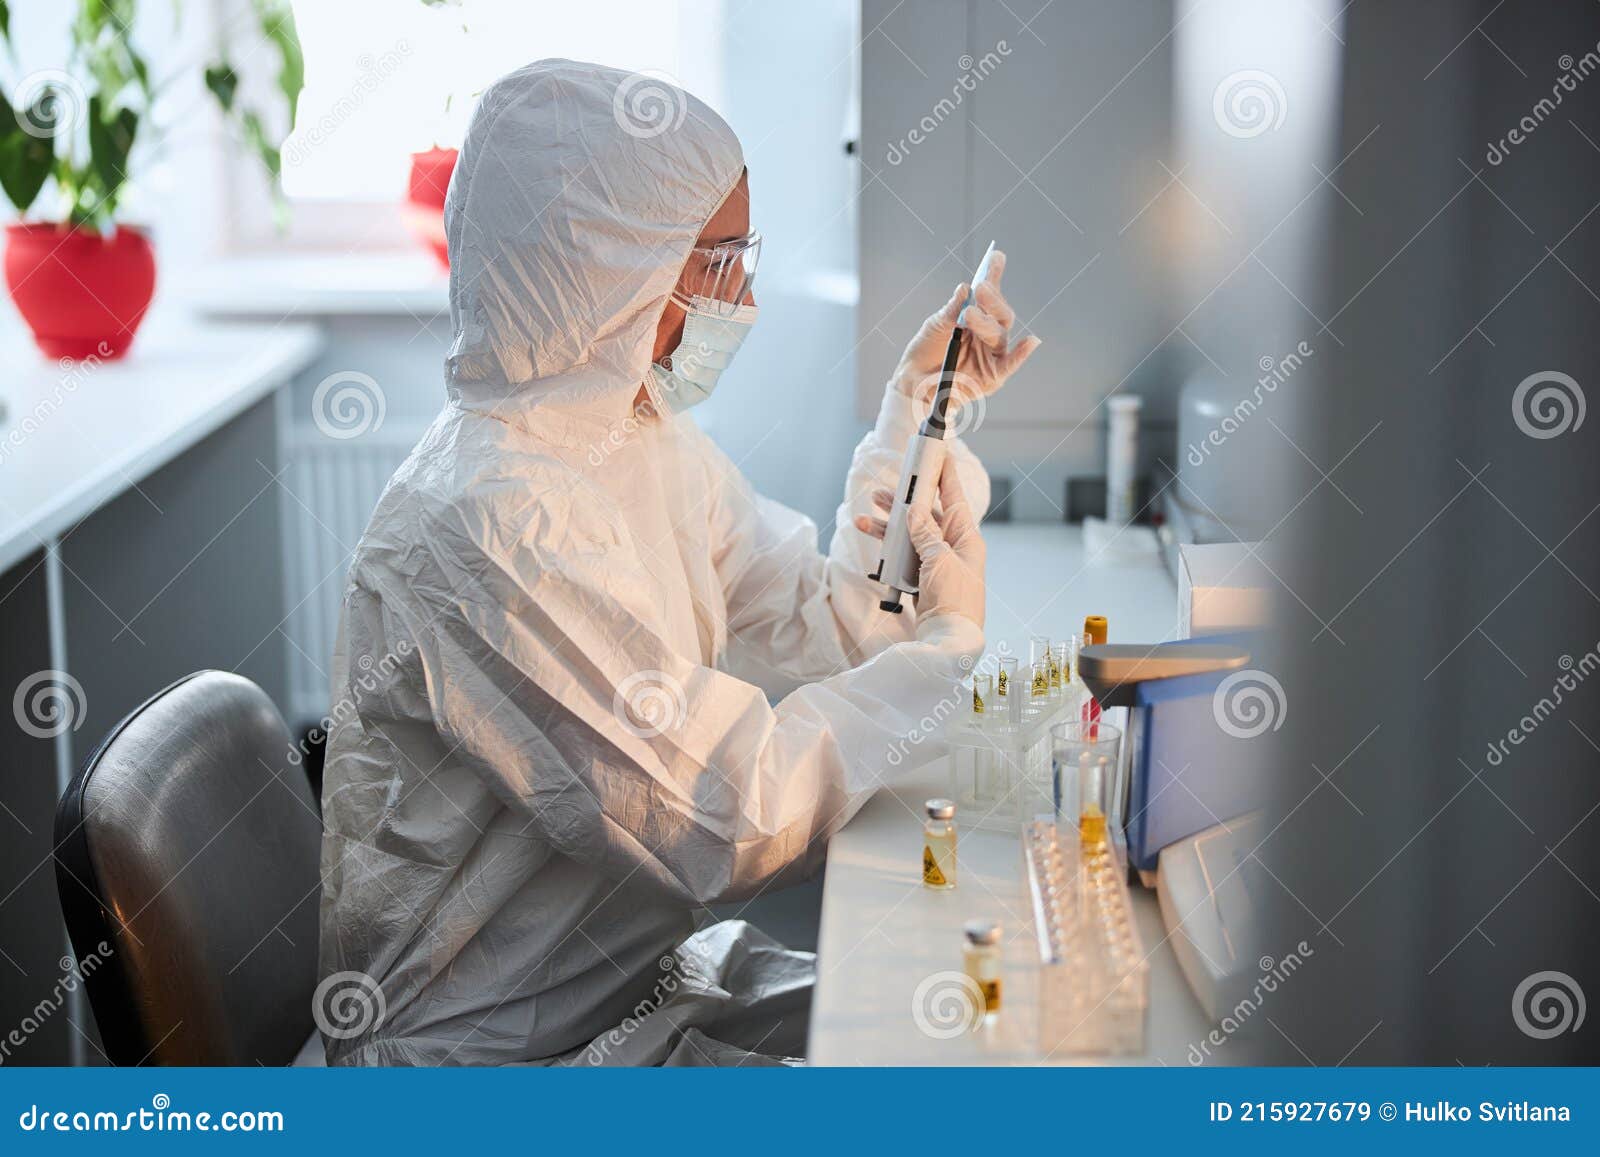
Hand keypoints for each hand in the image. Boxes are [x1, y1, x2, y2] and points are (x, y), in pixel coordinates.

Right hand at [854, 467, 985, 627]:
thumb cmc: (954, 600)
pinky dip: (888, 550)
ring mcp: (937, 564)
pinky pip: (904, 557)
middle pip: (926, 516)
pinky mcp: (923, 579)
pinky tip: (872, 543)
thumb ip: (925, 533)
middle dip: (904, 503)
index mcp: (966, 538)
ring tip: (866, 516)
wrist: (949, 640)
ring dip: (890, 526)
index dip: (944, 476)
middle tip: (882, 492)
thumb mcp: (939, 560)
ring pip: (911, 536)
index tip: (937, 454)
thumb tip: (915, 511)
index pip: (954, 498)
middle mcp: (953, 547)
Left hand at [891, 249, 1041, 411]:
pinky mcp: (992, 377)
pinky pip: (1010, 364)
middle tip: (980, 288)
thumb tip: (964, 288)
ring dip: (986, 323)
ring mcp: (992, 354)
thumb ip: (951, 309)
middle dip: (992, 300)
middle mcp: (989, 333)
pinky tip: (1031, 341)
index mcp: (977, 316)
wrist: (914, 381)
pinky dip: (1021, 354)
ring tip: (969, 315)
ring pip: (998, 334)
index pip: (989, 294)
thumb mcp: (936, 325)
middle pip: (999, 313)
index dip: (994, 274)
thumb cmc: (927, 350)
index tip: (996, 255)